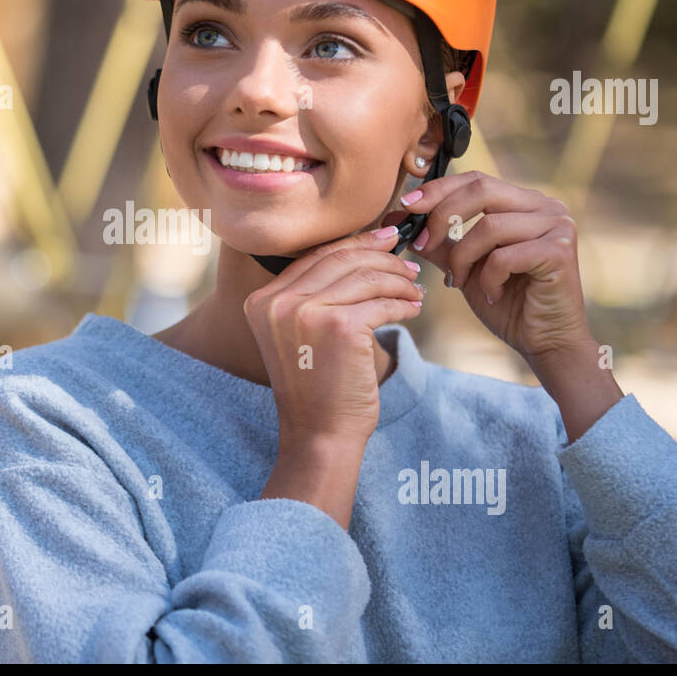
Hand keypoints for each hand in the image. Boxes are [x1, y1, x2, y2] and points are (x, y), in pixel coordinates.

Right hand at [243, 226, 424, 455]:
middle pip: (340, 259)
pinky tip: (412, 309)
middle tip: (407, 264)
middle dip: (381, 256)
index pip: (314, 256)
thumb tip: (359, 252)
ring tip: (414, 290)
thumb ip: (310, 297)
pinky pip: (382, 303)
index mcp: (262, 301)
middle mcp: (278, 303)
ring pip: (365, 278)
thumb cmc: (315, 388)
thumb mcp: (297, 336)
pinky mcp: (340, 328)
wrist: (318, 435)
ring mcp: (307, 314)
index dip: (354, 243)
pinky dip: (403, 304)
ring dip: (397, 281)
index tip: (384, 240)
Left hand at [380, 170, 593, 364]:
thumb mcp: (464, 266)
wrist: (543, 341)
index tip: (406, 205)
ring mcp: (557, 226)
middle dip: (442, 216)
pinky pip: (504, 256)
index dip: (438, 189)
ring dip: (463, 257)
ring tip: (458, 282)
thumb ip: (438, 241)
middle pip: (482, 190)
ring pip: (489, 226)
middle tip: (422, 244)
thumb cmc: (506, 302)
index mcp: (525, 202)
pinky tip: (493, 294)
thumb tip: (396, 218)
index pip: (476, 180)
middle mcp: (546, 206)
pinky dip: (488, 278)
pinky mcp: (559, 252)